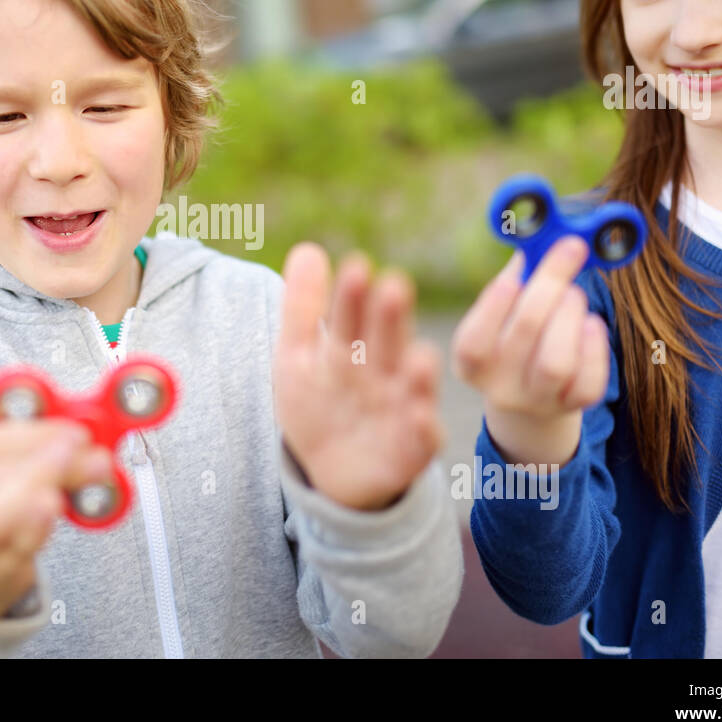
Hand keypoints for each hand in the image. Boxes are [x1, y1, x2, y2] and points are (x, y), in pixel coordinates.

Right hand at [0, 420, 111, 618]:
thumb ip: (31, 447)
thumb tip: (80, 435)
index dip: (36, 436)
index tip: (76, 433)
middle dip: (46, 467)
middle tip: (90, 459)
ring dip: (41, 498)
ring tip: (68, 488)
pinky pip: (13, 552)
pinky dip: (36, 531)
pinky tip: (53, 516)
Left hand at [273, 243, 443, 511]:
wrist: (333, 471)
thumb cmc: (320, 405)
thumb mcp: (298, 357)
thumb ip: (302, 307)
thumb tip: (309, 249)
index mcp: (355, 346)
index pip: (353, 316)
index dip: (353, 296)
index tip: (355, 267)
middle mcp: (384, 372)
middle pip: (388, 342)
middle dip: (391, 318)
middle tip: (393, 288)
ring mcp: (401, 408)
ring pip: (414, 385)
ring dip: (419, 371)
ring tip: (419, 357)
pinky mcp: (413, 448)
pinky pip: (423, 437)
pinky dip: (423, 427)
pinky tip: (420, 417)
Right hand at [450, 236, 608, 464]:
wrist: (533, 397)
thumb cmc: (517, 338)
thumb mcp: (504, 314)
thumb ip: (516, 279)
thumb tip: (535, 239)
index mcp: (470, 364)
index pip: (473, 342)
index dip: (494, 306)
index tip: (517, 271)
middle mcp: (498, 388)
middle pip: (523, 335)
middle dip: (550, 284)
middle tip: (571, 250)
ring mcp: (536, 401)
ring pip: (555, 364)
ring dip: (570, 315)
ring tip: (575, 294)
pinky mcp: (572, 406)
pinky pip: (588, 382)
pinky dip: (595, 346)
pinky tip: (591, 325)